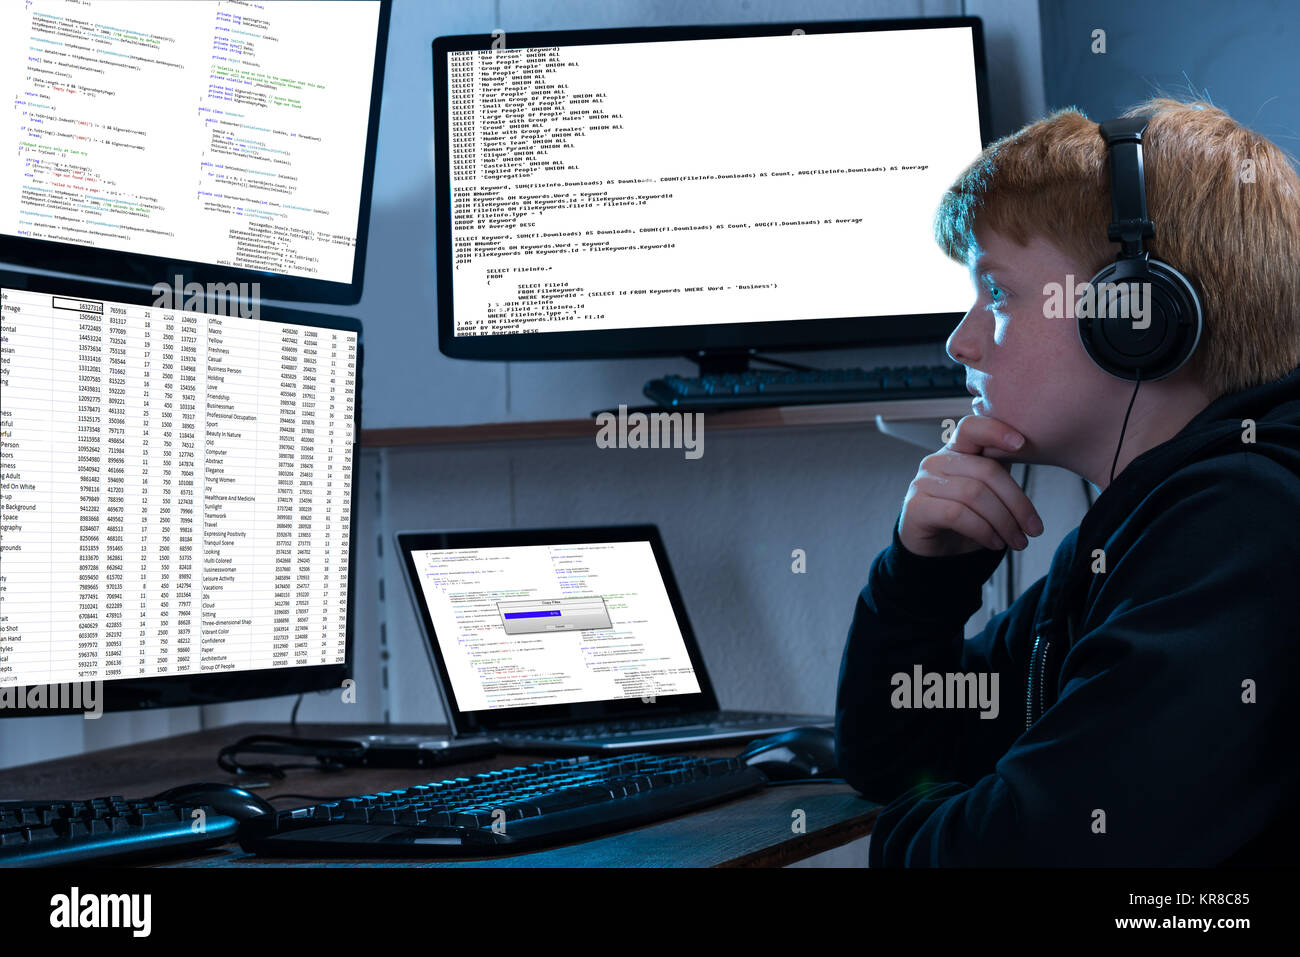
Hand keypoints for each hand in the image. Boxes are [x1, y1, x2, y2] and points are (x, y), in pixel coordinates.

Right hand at [897, 414, 1043, 556]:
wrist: (936, 552)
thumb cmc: (965, 519)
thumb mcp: (988, 491)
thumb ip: (1000, 473)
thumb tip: (1035, 456)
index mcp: (956, 452)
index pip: (971, 428)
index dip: (995, 430)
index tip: (1022, 443)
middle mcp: (936, 462)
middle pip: (985, 471)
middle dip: (1016, 503)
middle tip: (1033, 529)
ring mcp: (923, 483)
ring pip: (974, 494)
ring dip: (1003, 522)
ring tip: (1017, 541)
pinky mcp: (916, 507)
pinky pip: (956, 514)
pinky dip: (982, 531)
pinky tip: (994, 543)